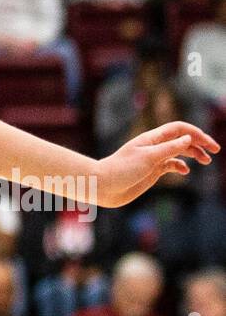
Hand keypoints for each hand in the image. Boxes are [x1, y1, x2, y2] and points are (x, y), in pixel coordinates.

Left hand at [95, 121, 217, 207]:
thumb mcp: (148, 158)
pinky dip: (180, 166)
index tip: (209, 144)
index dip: (196, 133)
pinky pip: (170, 166)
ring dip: (193, 154)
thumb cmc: (121, 170)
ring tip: (206, 161)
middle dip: (199, 143)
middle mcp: (154, 147)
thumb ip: (169, 148)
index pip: (179, 129)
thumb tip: (188, 138)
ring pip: (178, 152)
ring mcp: (153, 159)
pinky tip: (185, 171)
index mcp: (152, 139)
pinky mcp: (151, 172)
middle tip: (215, 151)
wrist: (102, 186)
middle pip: (182, 139)